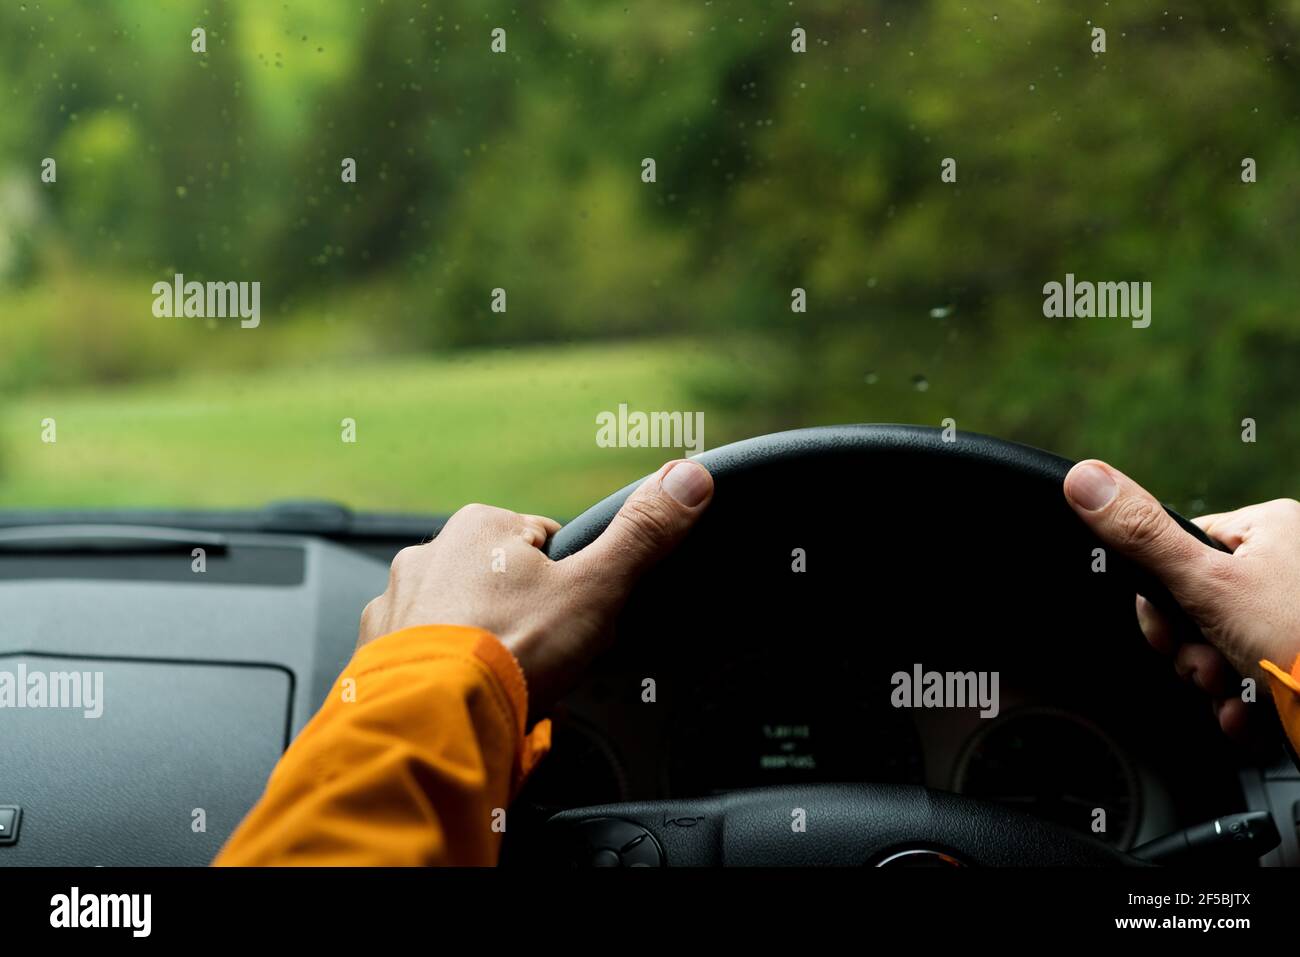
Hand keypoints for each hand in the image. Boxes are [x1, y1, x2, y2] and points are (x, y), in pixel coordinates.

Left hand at [358, 458, 713, 719]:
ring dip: (481, 647)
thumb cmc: (512, 650)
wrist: (432, 720)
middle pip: (502, 584)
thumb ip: (643, 533)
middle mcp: (428, 553)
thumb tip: (690, 477)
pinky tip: (464, 698)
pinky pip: (423, 657)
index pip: (546, 545)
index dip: (571, 589)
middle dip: (523, 621)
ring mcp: (396, 603)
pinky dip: (444, 675)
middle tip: (538, 661)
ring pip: (459, 621)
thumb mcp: (597, 587)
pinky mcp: (374, 651)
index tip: (571, 624)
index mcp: (481, 526)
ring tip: (501, 686)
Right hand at [1063, 459, 1299, 738]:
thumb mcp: (1206, 583)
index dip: (1159, 600)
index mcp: (1271, 529)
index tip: (1166, 630)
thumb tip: (1083, 477)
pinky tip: (1252, 712)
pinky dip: (1244, 703)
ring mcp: (1295, 615)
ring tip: (1236, 691)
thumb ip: (1141, 534)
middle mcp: (1288, 565)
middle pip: (1196, 605)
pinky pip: (1253, 676)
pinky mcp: (1298, 659)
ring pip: (1221, 646)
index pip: (1179, 553)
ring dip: (1214, 681)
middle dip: (1190, 649)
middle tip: (1206, 664)